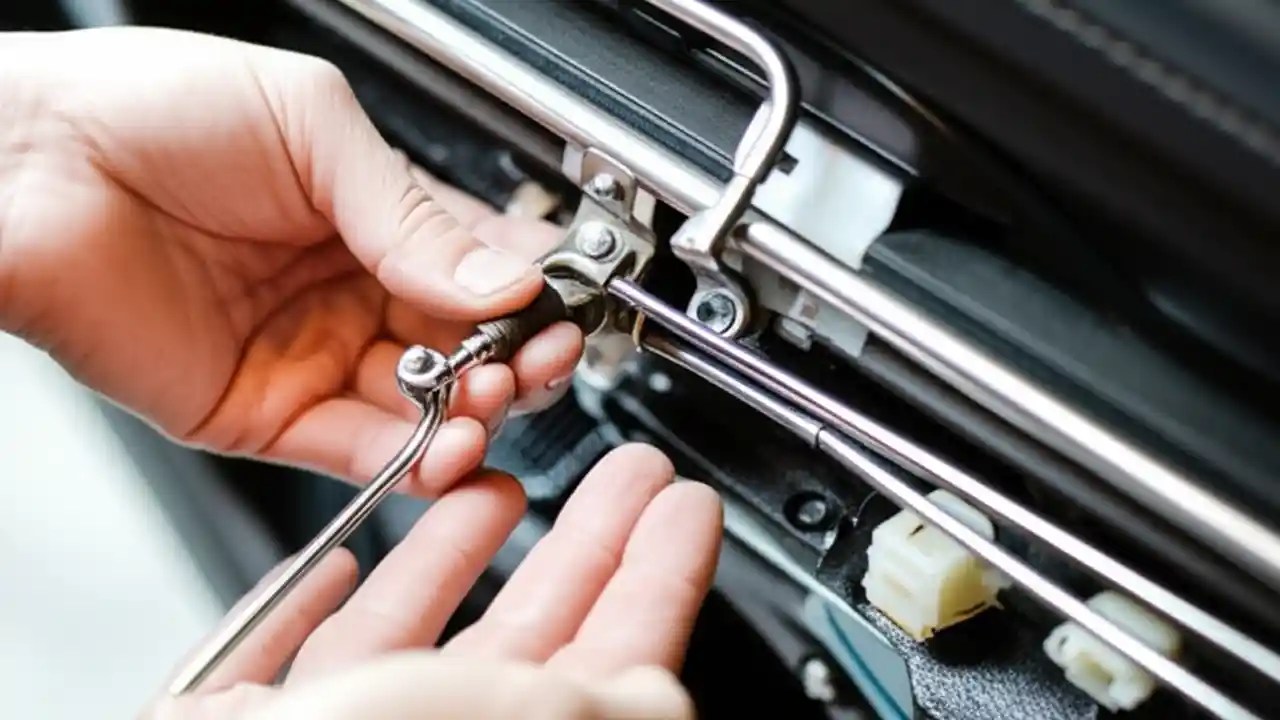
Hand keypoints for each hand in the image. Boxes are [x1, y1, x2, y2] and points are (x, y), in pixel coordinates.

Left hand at [0, 27, 580, 492]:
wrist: (25, 165)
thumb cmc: (148, 112)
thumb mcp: (313, 126)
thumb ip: (413, 212)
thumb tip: (506, 275)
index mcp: (374, 215)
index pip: (482, 266)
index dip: (531, 294)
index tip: (563, 310)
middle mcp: (351, 291)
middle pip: (465, 347)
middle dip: (511, 362)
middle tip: (531, 362)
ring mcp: (311, 356)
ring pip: (422, 408)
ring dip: (471, 417)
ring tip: (488, 403)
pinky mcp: (265, 413)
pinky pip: (356, 449)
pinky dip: (411, 459)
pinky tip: (449, 447)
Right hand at [144, 445, 722, 718]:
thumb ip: (620, 697)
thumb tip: (660, 690)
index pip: (627, 654)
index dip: (661, 573)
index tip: (684, 506)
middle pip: (537, 632)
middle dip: (587, 539)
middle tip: (626, 470)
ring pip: (420, 635)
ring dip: (460, 550)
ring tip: (499, 480)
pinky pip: (292, 654)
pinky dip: (317, 603)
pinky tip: (345, 561)